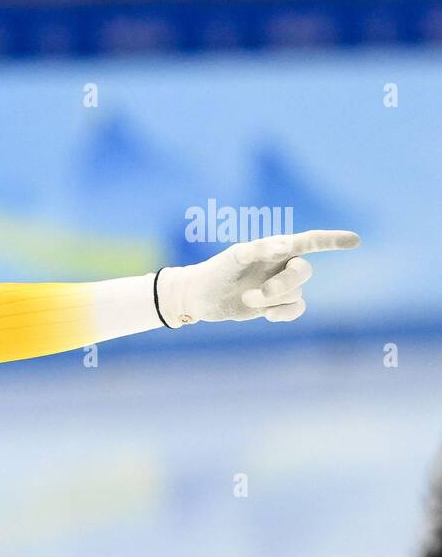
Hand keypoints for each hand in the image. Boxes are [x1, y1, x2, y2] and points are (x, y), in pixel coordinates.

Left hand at [156, 229, 358, 326]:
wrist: (201, 295)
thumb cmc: (216, 270)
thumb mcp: (234, 258)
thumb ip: (258, 249)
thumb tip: (285, 245)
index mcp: (275, 248)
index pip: (310, 242)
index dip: (332, 241)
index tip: (356, 240)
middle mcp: (282, 264)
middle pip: (304, 272)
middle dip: (285, 285)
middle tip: (258, 294)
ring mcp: (280, 285)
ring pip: (297, 293)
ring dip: (272, 300)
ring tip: (246, 299)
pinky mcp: (275, 304)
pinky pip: (296, 309)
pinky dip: (283, 314)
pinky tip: (266, 316)